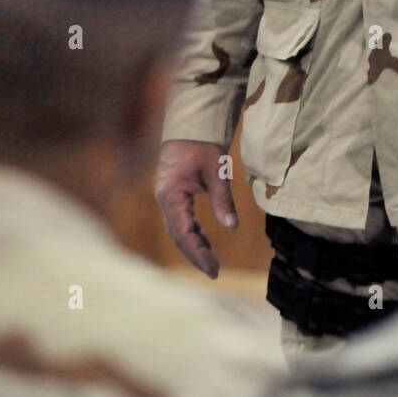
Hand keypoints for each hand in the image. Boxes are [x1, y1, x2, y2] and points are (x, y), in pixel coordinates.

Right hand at [155, 139, 237, 277]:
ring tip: (212, 261)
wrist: (191, 124)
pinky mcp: (173, 194)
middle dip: (196, 254)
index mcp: (171, 195)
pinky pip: (181, 219)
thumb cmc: (203, 144)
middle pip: (178, 235)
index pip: (183, 233)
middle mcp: (165, 199)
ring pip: (179, 229)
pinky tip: (205, 241)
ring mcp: (167, 197)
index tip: (213, 269)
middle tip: (215, 272)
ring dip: (194, 245)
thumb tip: (232, 227)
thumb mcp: (216, 170)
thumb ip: (223, 199)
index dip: (197, 253)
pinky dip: (193, 232)